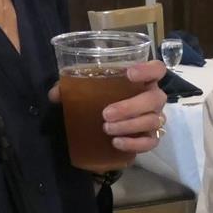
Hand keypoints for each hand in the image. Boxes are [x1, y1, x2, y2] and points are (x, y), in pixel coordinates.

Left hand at [46, 61, 167, 157]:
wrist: (110, 123)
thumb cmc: (103, 99)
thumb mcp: (87, 90)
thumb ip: (71, 88)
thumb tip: (55, 95)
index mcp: (142, 80)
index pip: (157, 69)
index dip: (147, 70)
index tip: (129, 74)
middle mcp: (153, 97)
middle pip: (155, 98)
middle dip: (131, 107)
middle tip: (106, 114)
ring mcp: (155, 118)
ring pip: (153, 121)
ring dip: (129, 126)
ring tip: (107, 129)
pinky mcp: (151, 137)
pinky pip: (150, 142)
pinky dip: (134, 143)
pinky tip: (116, 143)